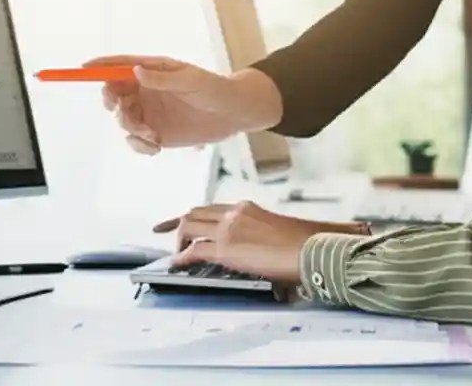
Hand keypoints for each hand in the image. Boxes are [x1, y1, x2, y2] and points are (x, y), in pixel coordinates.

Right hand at [85, 55, 282, 154]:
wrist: (235, 115)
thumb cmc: (216, 89)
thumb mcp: (192, 80)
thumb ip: (163, 79)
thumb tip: (135, 72)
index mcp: (153, 71)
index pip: (119, 65)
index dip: (100, 66)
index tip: (84, 68)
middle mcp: (146, 91)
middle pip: (114, 94)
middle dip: (112, 103)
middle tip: (122, 111)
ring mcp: (150, 112)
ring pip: (122, 121)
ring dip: (130, 128)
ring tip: (151, 134)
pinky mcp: (156, 134)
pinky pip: (136, 141)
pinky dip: (139, 145)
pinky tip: (155, 146)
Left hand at [154, 202, 362, 283]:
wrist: (308, 248)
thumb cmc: (300, 242)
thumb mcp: (273, 229)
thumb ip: (257, 233)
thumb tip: (256, 250)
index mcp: (245, 207)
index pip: (210, 207)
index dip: (192, 214)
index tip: (177, 219)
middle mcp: (233, 213)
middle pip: (194, 213)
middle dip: (176, 223)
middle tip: (163, 231)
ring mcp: (227, 230)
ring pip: (189, 227)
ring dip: (179, 241)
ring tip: (178, 253)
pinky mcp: (225, 249)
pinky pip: (194, 251)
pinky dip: (182, 257)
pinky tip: (177, 264)